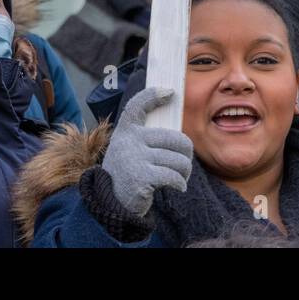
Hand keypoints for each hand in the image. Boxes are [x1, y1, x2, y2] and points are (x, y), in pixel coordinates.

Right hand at [101, 86, 193, 219]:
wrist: (111, 206)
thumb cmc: (129, 175)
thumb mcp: (130, 151)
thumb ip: (146, 139)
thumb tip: (176, 131)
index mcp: (125, 132)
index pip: (137, 105)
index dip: (153, 95)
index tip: (169, 93)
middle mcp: (128, 141)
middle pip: (176, 139)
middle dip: (187, 154)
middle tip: (184, 165)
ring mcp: (134, 158)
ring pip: (179, 160)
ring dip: (185, 172)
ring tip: (181, 178)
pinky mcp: (141, 177)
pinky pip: (174, 176)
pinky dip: (180, 184)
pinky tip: (178, 187)